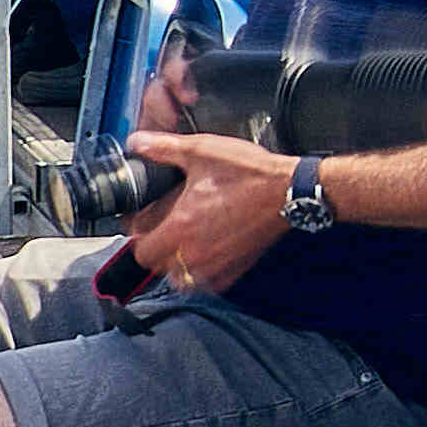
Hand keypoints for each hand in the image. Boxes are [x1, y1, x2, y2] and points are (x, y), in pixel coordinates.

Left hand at [111, 126, 303, 295]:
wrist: (290, 191)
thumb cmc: (251, 173)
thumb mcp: (202, 151)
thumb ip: (164, 149)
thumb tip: (139, 143)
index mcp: (181, 226)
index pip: (141, 249)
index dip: (136, 234)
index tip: (140, 222)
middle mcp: (194, 252)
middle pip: (156, 266)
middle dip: (153, 248)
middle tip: (158, 229)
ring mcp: (215, 265)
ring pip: (180, 279)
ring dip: (174, 264)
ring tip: (180, 244)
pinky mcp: (235, 269)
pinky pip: (207, 284)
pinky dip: (200, 273)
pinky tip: (205, 252)